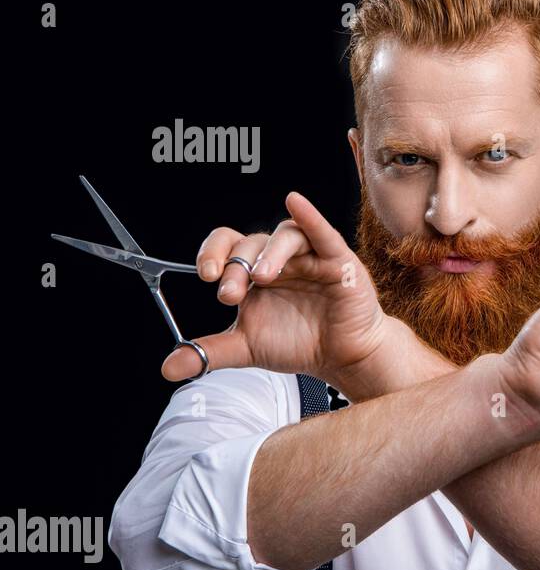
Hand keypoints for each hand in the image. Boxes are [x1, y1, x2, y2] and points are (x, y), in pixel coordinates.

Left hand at [161, 192, 420, 398]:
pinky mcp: (338, 261)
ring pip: (285, 236)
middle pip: (251, 243)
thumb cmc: (299, 343)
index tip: (207, 276)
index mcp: (253, 271)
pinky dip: (310, 216)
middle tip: (230, 294)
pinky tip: (296, 202)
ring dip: (270, 253)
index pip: (227, 246)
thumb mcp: (247, 347)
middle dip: (236, 266)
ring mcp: (309, 257)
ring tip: (261, 278)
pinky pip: (322, 234)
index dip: (213, 254)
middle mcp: (279, 259)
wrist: (341, 357)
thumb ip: (210, 351)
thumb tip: (169, 367)